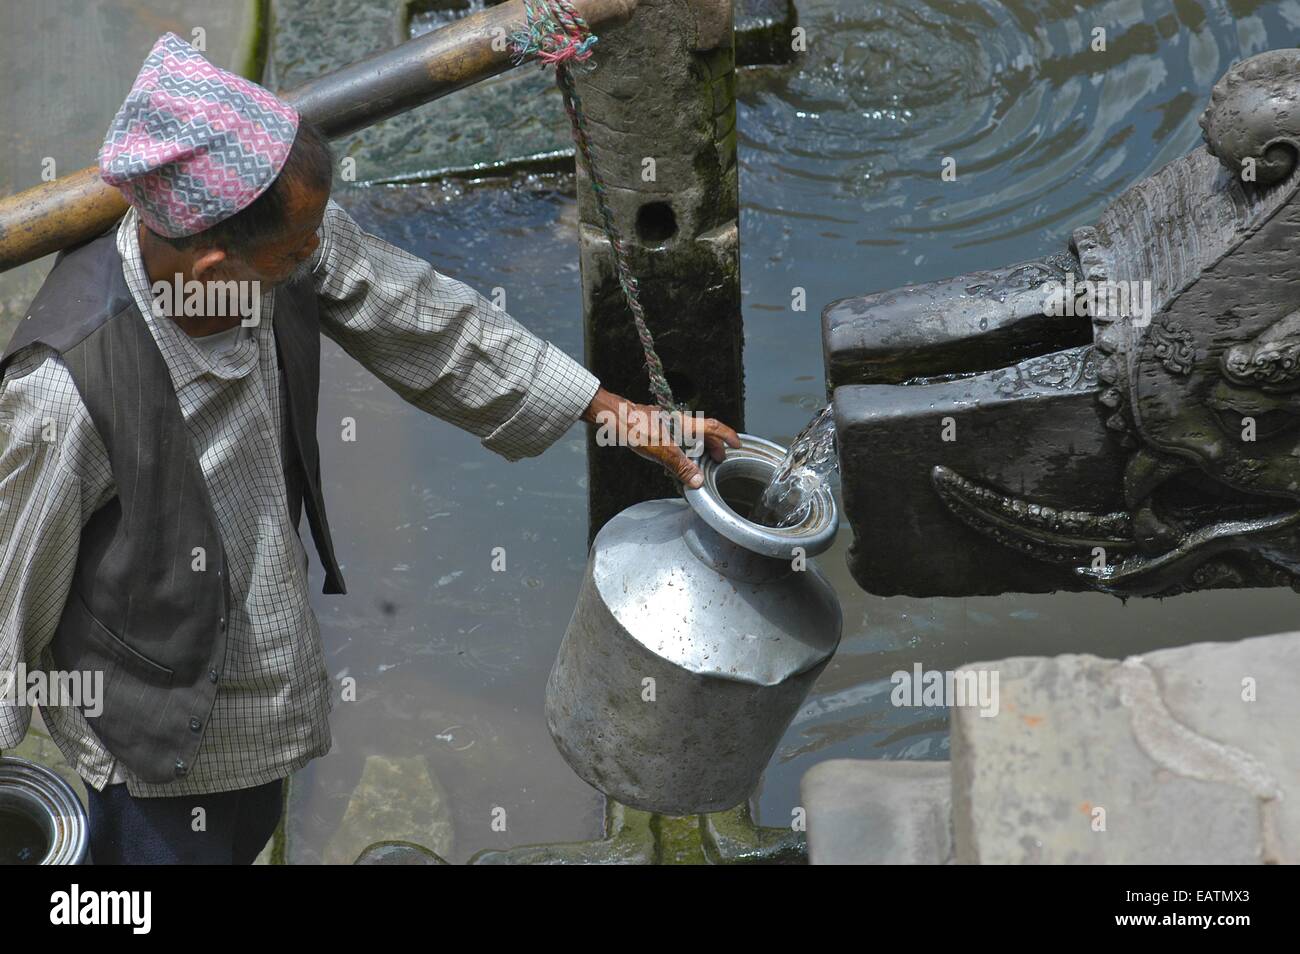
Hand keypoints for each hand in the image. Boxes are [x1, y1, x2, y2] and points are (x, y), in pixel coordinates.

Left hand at [582, 387, 740, 487]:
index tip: (737, 444)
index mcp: (683, 423)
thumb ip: (679, 465)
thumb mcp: (658, 449)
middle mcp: (677, 420)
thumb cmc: (633, 427)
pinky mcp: (654, 425)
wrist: (610, 415)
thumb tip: (697, 480)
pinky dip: (683, 446)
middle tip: (720, 459)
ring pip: (689, 434)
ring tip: (701, 460)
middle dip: (714, 445)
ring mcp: (665, 422)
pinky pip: (676, 436)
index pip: (712, 427)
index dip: (727, 435)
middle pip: (703, 431)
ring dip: (698, 446)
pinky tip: (676, 456)